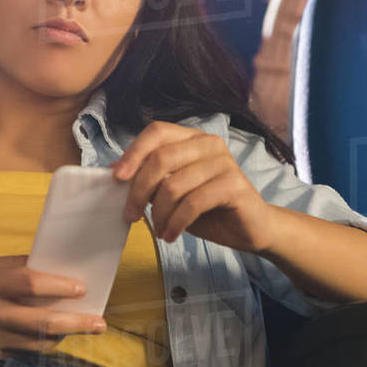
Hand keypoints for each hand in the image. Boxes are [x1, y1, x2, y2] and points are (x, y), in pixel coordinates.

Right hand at [0, 255, 106, 362]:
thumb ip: (15, 267)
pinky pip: (22, 354)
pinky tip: (56, 339)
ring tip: (85, 329)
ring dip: (64, 336)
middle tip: (100, 322)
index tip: (82, 287)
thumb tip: (52, 266)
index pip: (29, 284)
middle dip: (76, 322)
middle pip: (41, 321)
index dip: (59, 286)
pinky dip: (41, 346)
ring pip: (36, 344)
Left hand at [112, 121, 272, 252]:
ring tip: (159, 230)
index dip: (134, 152)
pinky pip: (193, 203)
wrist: (251, 228)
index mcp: (192, 139)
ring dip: (160, 214)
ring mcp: (224, 162)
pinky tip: (171, 235)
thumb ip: (151, 178)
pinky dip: (176, 222)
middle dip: (139, 190)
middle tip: (131, 215)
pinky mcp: (234, 184)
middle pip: (161, 158)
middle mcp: (209, 143)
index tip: (117, 178)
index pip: (157, 132)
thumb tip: (115, 170)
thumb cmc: (208, 209)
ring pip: (174, 185)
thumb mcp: (173, 192)